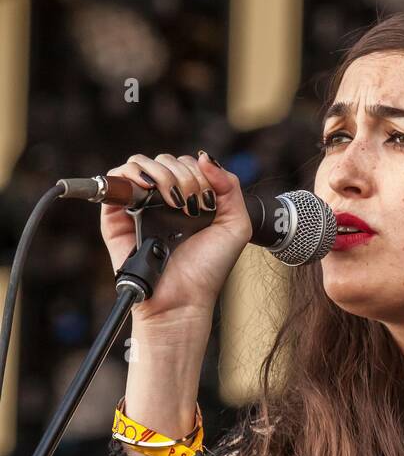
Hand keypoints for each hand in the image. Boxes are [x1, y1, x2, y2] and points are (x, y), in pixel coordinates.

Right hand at [99, 151, 251, 326]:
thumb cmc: (207, 270)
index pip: (187, 164)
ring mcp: (139, 205)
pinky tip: (150, 190)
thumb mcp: (235, 226)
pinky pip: (116, 177)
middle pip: (166, 160)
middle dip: (183, 175)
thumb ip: (231, 187)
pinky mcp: (116, 215)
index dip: (199, 173)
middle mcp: (161, 200)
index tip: (206, 202)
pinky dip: (133, 173)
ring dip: (163, 174)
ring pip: (142, 163)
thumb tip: (205, 158)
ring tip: (174, 202)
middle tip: (192, 206)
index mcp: (187, 200)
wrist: (184, 297)